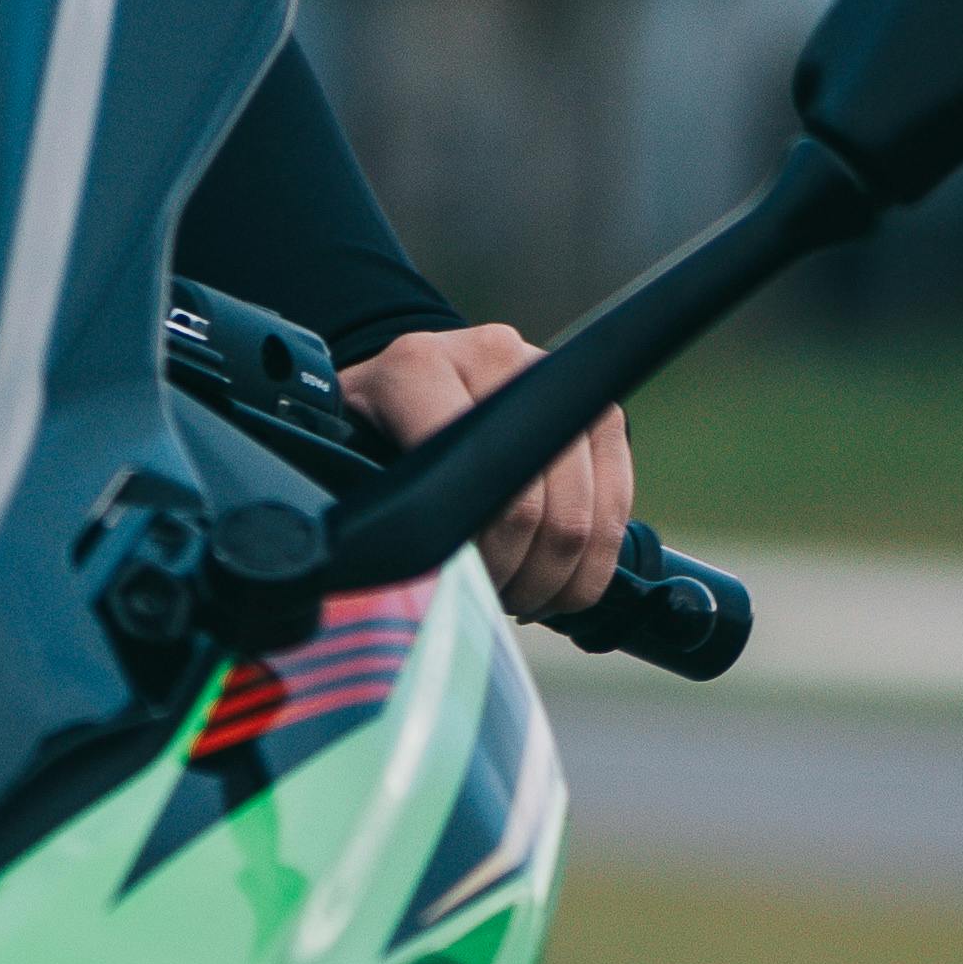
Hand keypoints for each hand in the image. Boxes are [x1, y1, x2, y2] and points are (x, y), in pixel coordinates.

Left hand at [337, 319, 635, 626]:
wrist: (415, 381)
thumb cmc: (372, 433)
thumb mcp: (345, 459)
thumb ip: (372, 502)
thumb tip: (414, 582)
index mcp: (420, 368)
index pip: (476, 482)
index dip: (477, 557)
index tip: (460, 587)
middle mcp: (494, 359)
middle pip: (536, 509)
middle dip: (516, 578)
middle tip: (489, 603)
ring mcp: (555, 380)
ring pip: (583, 516)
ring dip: (555, 580)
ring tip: (519, 597)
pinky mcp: (599, 411)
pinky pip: (618, 505)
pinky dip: (591, 563)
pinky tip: (555, 581)